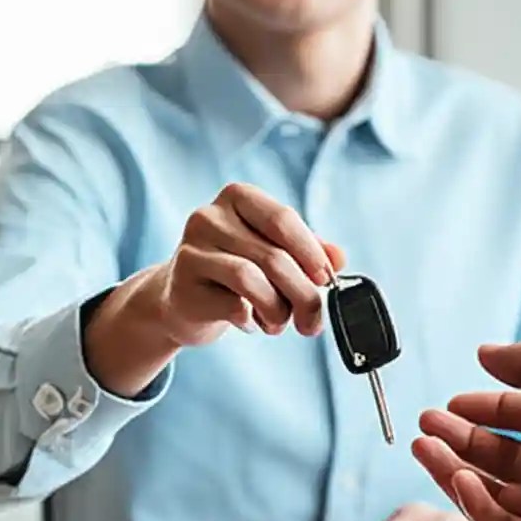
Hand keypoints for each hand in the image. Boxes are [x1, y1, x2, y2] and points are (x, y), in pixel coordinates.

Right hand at [84, 182, 344, 395]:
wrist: (180, 300)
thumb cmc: (234, 273)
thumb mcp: (272, 254)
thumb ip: (307, 252)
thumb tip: (339, 258)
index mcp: (238, 198)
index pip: (283, 219)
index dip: (311, 252)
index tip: (327, 279)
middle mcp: (209, 216)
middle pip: (274, 256)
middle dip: (303, 294)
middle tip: (313, 320)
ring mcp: (191, 248)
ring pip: (252, 280)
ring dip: (278, 310)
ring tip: (279, 323)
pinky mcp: (182, 284)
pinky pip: (232, 305)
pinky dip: (252, 319)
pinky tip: (250, 322)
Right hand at [412, 343, 520, 520]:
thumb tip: (484, 352)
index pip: (517, 422)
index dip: (481, 413)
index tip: (449, 406)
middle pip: (501, 460)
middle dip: (460, 442)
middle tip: (427, 428)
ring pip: (497, 497)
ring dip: (458, 473)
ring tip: (427, 449)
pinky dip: (480, 508)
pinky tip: (462, 480)